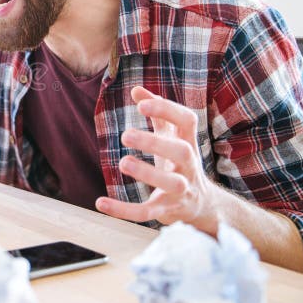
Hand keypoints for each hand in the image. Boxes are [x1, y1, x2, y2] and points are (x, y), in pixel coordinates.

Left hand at [95, 86, 220, 234]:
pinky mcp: (167, 211)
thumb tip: (136, 89)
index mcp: (188, 142)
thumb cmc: (180, 162)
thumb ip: (157, 113)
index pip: (187, 121)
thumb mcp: (172, 137)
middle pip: (181, 152)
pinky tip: (100, 203)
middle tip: (125, 136)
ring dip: (147, 174)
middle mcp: (188, 165)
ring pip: (171, 183)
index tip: (141, 104)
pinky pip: (147, 213)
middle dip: (155, 143)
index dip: (167, 110)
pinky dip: (124, 211)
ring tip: (123, 163)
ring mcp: (180, 190)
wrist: (202, 205)